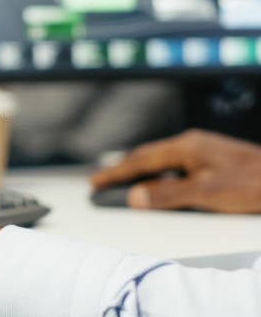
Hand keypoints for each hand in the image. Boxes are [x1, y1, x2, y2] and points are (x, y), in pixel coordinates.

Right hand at [91, 130, 260, 213]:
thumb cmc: (253, 183)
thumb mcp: (205, 193)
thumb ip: (167, 194)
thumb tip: (135, 197)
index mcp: (185, 147)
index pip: (140, 161)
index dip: (115, 172)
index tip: (95, 182)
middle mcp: (192, 145)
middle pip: (147, 156)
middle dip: (122, 169)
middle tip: (101, 180)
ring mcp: (203, 151)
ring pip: (161, 160)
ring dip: (140, 171)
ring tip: (123, 181)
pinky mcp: (213, 161)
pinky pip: (175, 165)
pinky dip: (158, 174)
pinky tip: (159, 183)